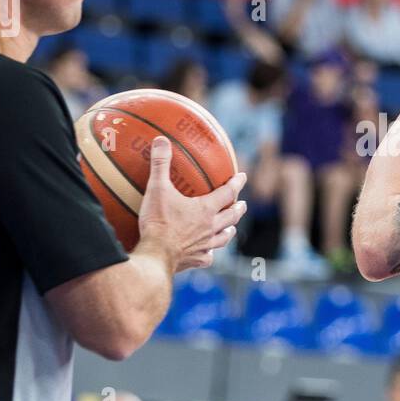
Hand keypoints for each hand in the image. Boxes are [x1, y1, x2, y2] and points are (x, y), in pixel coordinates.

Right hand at [138, 136, 246, 271]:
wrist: (156, 255)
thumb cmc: (159, 221)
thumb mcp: (158, 188)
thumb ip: (160, 164)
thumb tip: (161, 139)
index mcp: (206, 209)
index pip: (228, 193)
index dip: (236, 183)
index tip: (243, 176)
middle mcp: (210, 228)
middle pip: (231, 217)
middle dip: (238, 208)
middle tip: (242, 204)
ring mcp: (205, 246)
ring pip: (223, 238)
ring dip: (229, 230)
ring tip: (230, 228)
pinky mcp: (196, 261)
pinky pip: (207, 257)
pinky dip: (209, 254)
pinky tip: (207, 253)